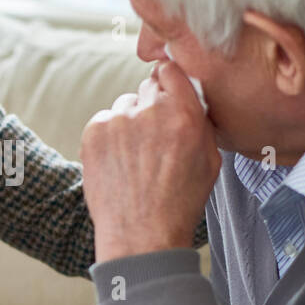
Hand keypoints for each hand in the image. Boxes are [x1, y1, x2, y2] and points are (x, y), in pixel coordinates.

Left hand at [80, 61, 220, 262]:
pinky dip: (109, 136)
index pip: (170, 70)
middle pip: (147, 87)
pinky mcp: (94, 131)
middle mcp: (151, 111)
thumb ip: (199, 120)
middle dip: (151, 106)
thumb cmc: (179, 202)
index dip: (168, 82)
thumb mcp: (209, 160)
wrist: (141, 234)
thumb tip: (188, 95)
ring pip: (124, 105)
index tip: (167, 94)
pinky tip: (118, 163)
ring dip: (129, 122)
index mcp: (185, 114)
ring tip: (134, 158)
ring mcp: (119, 120)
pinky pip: (104, 120)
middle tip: (152, 138)